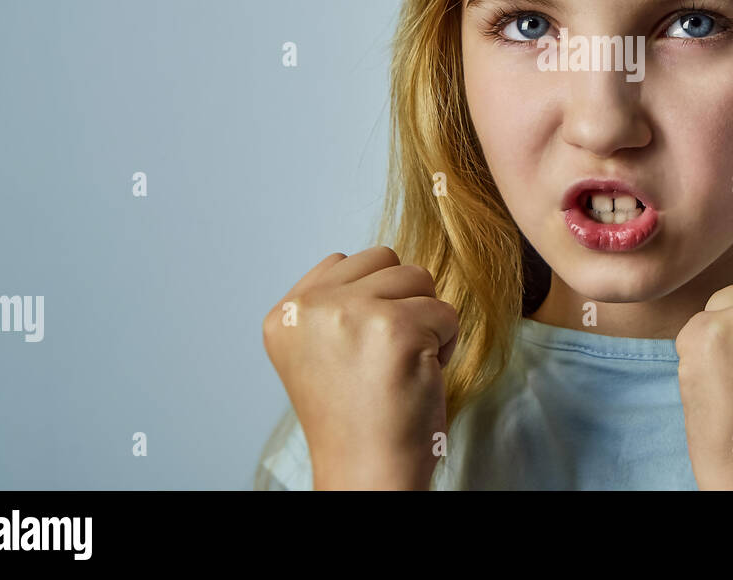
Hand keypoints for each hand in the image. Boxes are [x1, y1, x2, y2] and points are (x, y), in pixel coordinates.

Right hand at [261, 246, 457, 489]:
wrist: (366, 474)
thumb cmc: (355, 420)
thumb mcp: (318, 351)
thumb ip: (335, 303)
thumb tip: (383, 265)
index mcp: (285, 313)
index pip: (345, 260)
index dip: (371, 300)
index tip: (361, 349)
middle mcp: (310, 307)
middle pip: (385, 259)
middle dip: (401, 301)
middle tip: (385, 356)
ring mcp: (351, 312)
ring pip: (419, 279)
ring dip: (425, 321)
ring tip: (401, 365)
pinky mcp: (396, 327)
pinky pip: (446, 312)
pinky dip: (445, 345)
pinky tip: (418, 377)